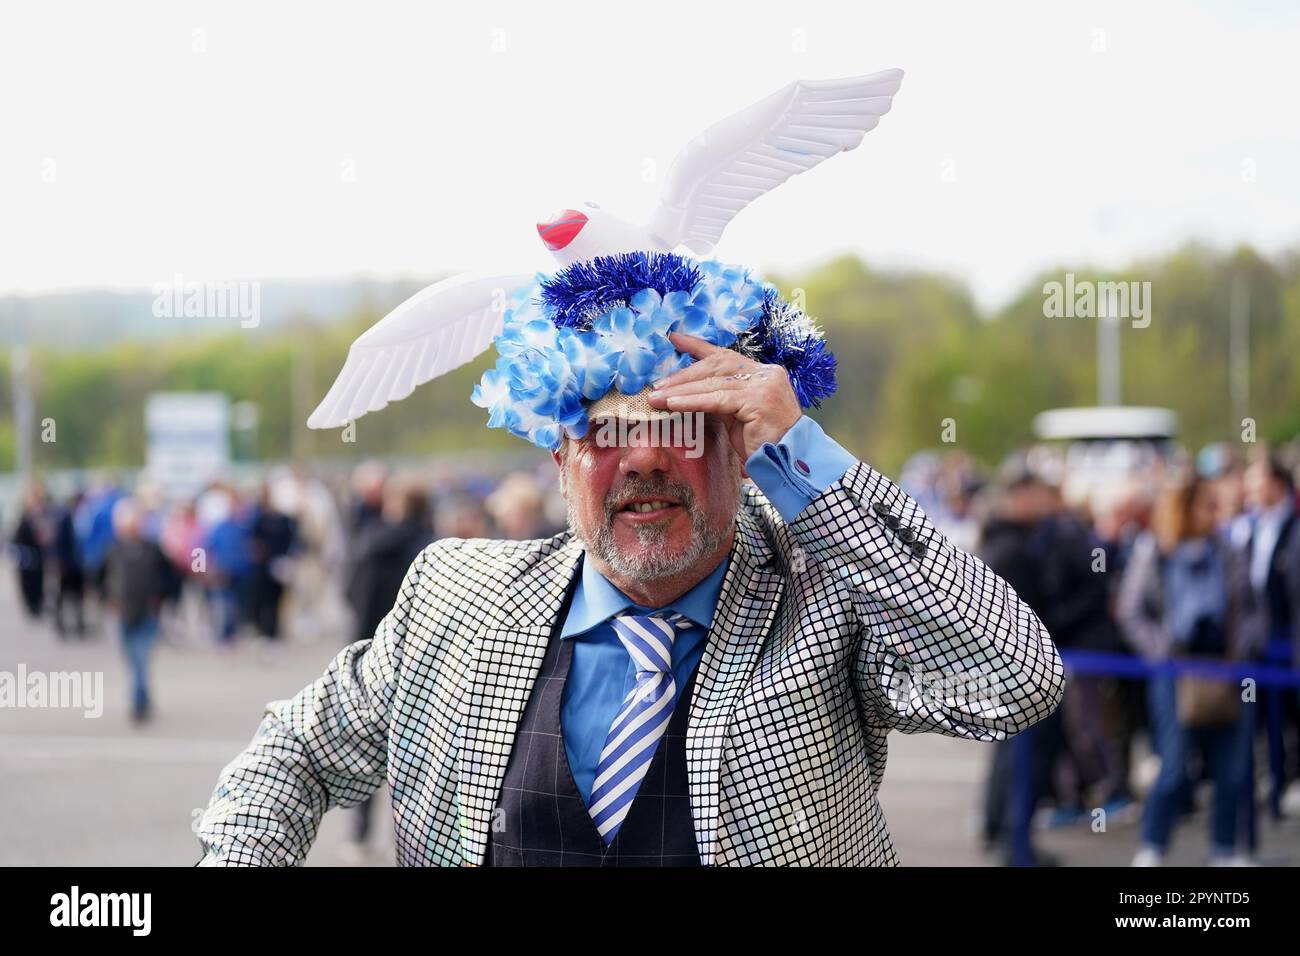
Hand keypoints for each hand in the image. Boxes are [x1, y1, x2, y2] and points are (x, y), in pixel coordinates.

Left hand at [648, 331, 801, 466]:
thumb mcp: (739, 416)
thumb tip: (691, 393)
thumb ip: (722, 400)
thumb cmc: (765, 444)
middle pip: (717, 366)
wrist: (790, 463)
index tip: (675, 339)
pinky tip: (673, 404)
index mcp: (764, 373)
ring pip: (714, 382)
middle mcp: (766, 374)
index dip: (698, 348)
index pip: (726, 357)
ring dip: (682, 390)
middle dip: (684, 375)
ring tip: (658, 397)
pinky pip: (717, 399)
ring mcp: (764, 385)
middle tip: (658, 385)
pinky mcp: (758, 401)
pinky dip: (692, 401)